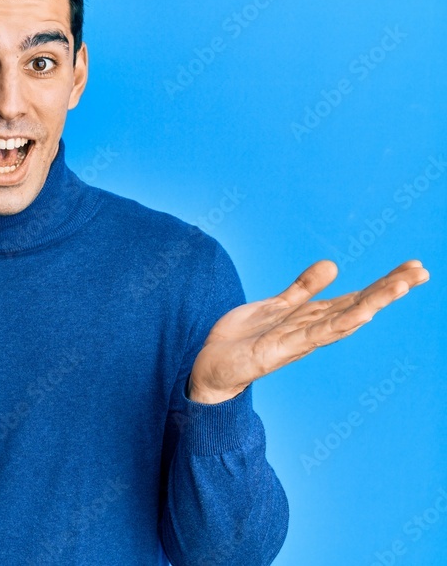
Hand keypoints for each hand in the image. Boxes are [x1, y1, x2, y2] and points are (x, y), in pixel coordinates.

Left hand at [188, 259, 429, 403]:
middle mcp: (311, 332)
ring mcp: (297, 342)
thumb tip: (333, 265)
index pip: (355, 298)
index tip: (414, 267)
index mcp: (311, 319)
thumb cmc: (244, 340)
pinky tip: (360, 313)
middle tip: (422, 271)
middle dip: (389, 290)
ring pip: (342, 320)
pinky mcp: (277, 351)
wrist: (209, 367)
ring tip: (401, 285)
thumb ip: (303, 289)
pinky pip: (311, 335)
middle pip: (357, 307)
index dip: (384, 284)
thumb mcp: (276, 306)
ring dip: (372, 303)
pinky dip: (337, 324)